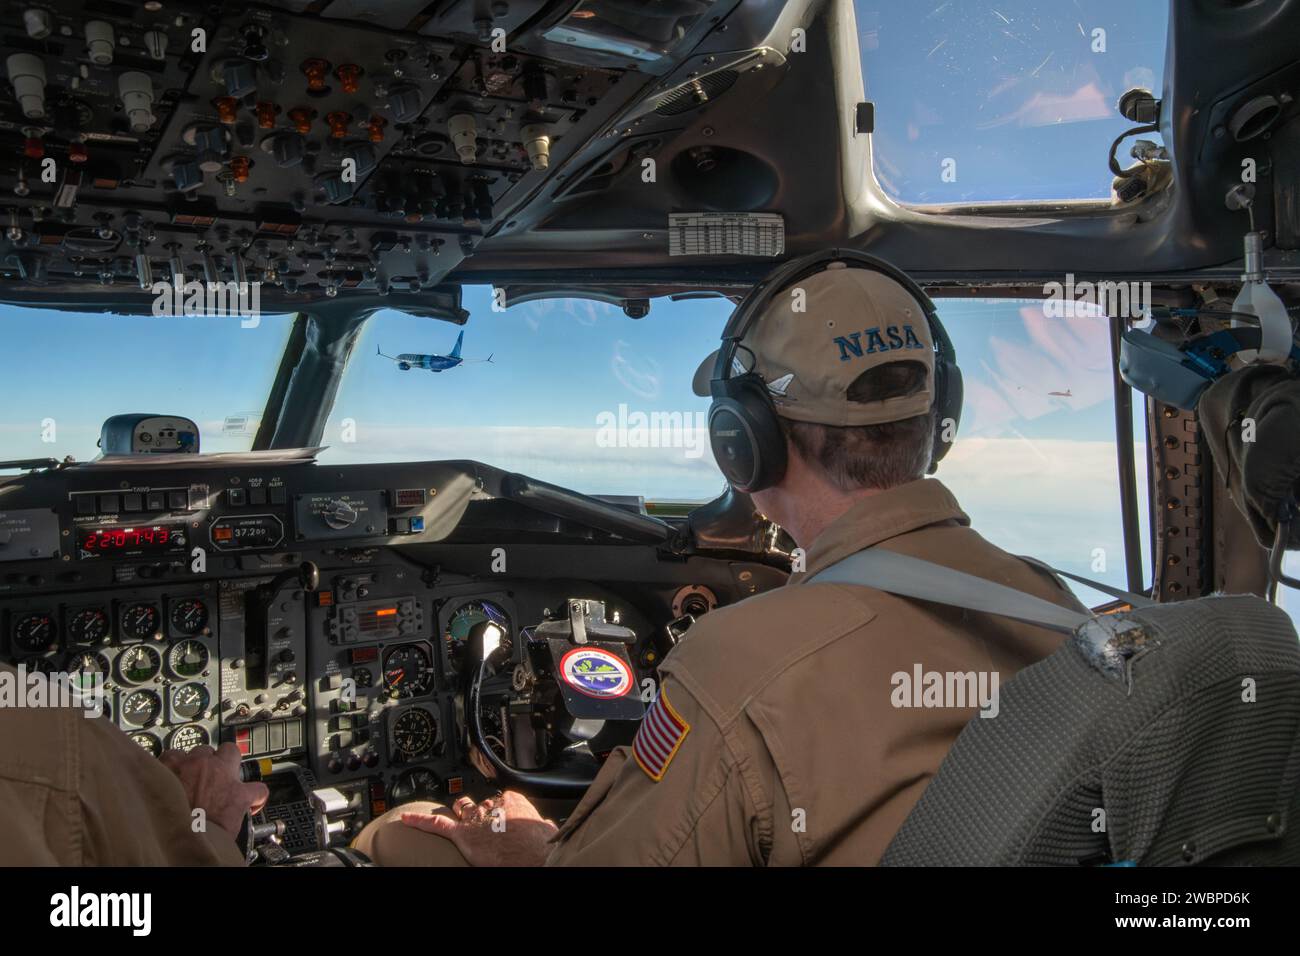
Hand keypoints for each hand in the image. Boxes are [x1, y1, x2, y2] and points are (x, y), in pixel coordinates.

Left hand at [159, 743, 268, 835]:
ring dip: (199, 762)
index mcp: (237, 793)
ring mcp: (194, 765)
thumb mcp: (230, 828)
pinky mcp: (171, 764)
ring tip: (190, 779)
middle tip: (215, 778)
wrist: (170, 838)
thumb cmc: (197, 837)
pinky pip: (176, 753)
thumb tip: (233, 813)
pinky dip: (174, 763)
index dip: (248, 791)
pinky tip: (171, 775)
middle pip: (229, 751)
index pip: (257, 786)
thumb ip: (235, 812)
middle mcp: (218, 773)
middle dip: (224, 763)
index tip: (241, 794)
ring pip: (202, 750)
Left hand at [401, 790, 556, 866]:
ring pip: (460, 809)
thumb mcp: (544, 828)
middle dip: (478, 809)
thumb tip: (544, 826)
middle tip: (479, 821)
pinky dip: (420, 821)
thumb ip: (537, 822)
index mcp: (511, 800)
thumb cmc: (541, 845)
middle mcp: (491, 804)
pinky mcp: (461, 834)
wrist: (531, 856)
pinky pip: (436, 824)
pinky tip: (407, 819)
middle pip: (479, 802)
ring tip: (454, 816)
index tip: (500, 816)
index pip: (501, 799)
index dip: (498, 809)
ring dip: (458, 813)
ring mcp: (474, 818)